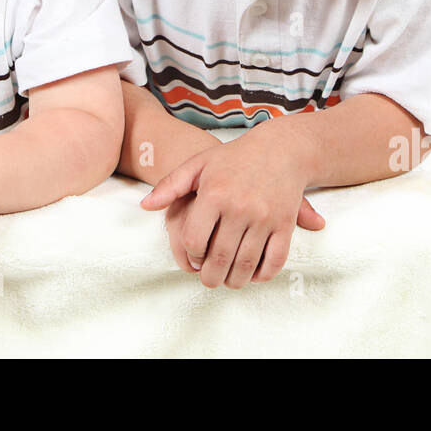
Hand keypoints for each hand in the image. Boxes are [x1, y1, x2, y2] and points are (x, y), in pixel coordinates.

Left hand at [142, 134, 324, 288]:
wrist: (280, 149)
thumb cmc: (233, 158)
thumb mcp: (198, 164)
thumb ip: (170, 185)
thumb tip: (145, 206)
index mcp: (214, 195)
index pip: (194, 242)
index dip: (191, 256)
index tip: (194, 257)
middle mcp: (239, 208)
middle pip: (219, 259)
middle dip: (211, 277)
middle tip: (209, 279)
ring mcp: (264, 217)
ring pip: (246, 265)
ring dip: (235, 281)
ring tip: (229, 280)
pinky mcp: (285, 224)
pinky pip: (274, 260)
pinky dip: (263, 275)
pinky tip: (254, 274)